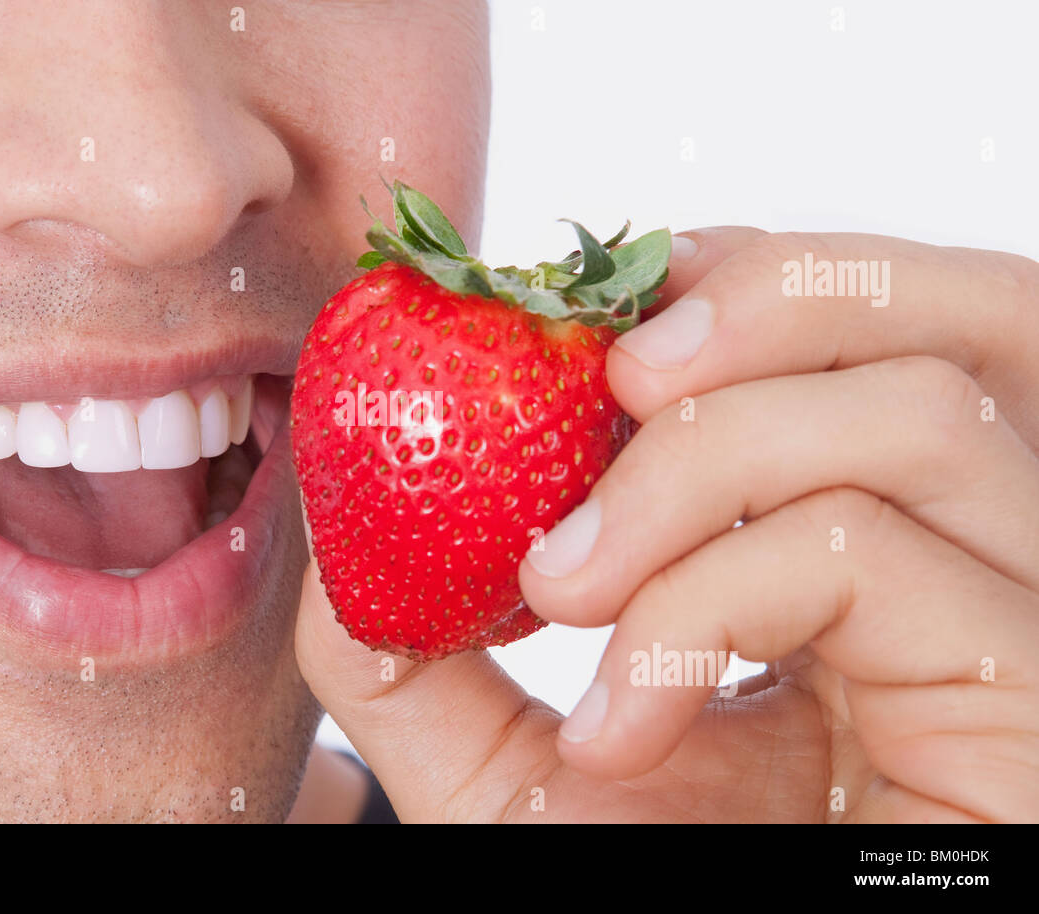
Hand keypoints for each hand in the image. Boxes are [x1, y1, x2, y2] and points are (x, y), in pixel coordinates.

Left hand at [295, 228, 1038, 821]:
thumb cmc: (640, 899)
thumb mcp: (501, 775)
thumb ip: (418, 655)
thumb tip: (338, 542)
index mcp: (855, 556)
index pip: (844, 339)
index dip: (727, 286)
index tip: (572, 326)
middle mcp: (956, 567)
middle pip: (943, 319)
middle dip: (756, 298)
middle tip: (603, 379)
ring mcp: (1001, 625)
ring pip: (909, 411)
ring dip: (694, 464)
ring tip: (562, 583)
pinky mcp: (1019, 697)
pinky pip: (862, 549)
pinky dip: (701, 599)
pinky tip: (621, 721)